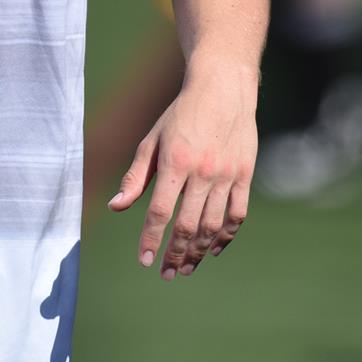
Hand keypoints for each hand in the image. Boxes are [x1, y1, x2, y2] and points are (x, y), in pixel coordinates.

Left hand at [107, 56, 257, 279]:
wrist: (222, 88)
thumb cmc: (180, 115)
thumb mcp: (152, 140)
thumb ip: (136, 176)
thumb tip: (116, 207)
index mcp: (175, 163)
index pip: (160, 212)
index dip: (151, 239)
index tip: (144, 261)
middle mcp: (202, 172)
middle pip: (188, 226)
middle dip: (175, 254)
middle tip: (166, 273)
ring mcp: (227, 175)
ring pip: (213, 226)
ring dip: (199, 252)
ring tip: (185, 268)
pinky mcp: (245, 175)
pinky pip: (237, 215)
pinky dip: (226, 236)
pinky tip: (213, 249)